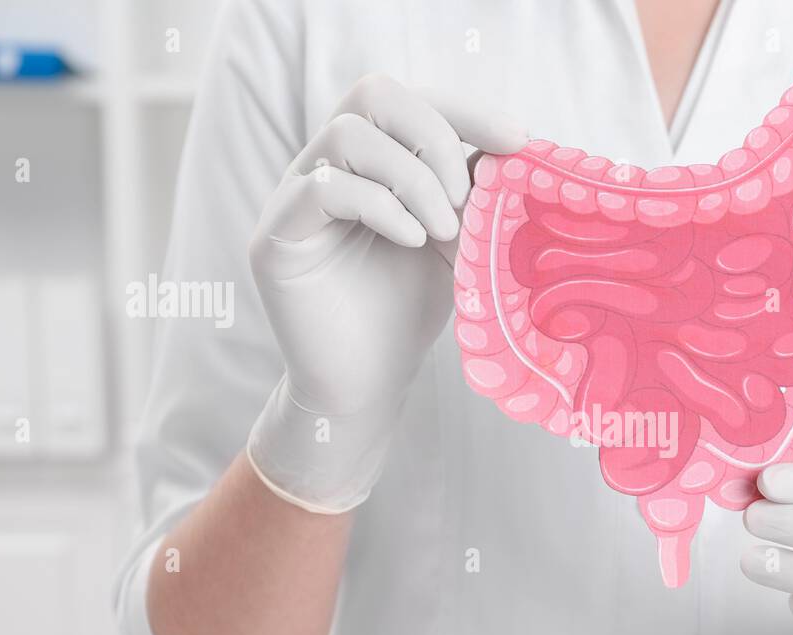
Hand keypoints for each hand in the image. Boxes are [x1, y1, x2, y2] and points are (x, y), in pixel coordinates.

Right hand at [246, 73, 526, 511]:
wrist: (368, 382)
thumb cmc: (408, 310)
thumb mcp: (455, 241)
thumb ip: (472, 194)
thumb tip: (515, 150)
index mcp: (372, 159)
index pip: (413, 101)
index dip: (465, 110)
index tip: (517, 138)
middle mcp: (328, 165)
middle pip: (372, 93)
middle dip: (433, 136)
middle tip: (463, 195)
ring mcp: (295, 195)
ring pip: (347, 135)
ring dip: (411, 178)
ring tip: (442, 231)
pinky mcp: (275, 235)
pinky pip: (321, 187)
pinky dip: (380, 206)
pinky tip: (412, 241)